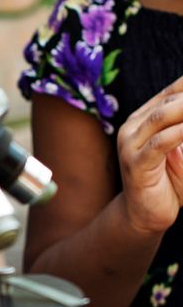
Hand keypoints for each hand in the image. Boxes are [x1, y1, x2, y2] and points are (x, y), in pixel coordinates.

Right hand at [117, 76, 182, 234]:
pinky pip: (160, 144)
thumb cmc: (169, 181)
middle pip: (169, 100)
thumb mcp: (182, 148)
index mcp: (144, 118)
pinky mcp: (135, 164)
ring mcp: (130, 144)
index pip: (172, 92)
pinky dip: (180, 134)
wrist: (144, 215)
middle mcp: (133, 126)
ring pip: (161, 117)